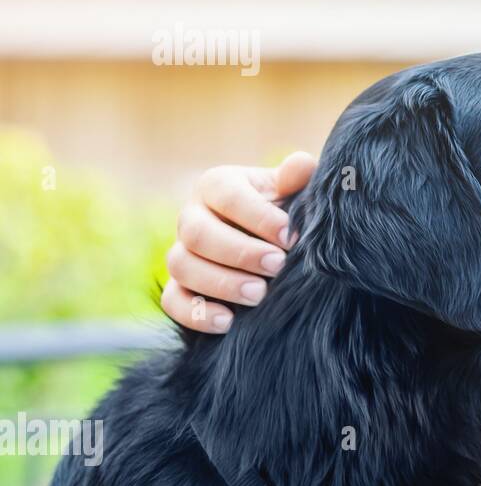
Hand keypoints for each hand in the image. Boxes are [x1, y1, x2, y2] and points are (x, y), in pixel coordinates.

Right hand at [161, 152, 316, 332]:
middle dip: (239, 252)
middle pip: (198, 233)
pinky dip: (196, 313)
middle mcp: (191, 217)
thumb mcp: (290, 193)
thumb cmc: (281, 212)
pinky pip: (172, 301)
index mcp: (217, 186)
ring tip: (259, 294)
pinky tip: (228, 322)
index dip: (257, 216)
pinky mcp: (179, 287)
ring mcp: (181, 252)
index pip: (227, 195)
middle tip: (277, 266)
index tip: (289, 236)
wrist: (271, 246)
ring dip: (221, 283)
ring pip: (182, 266)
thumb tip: (302, 164)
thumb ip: (295, 180)